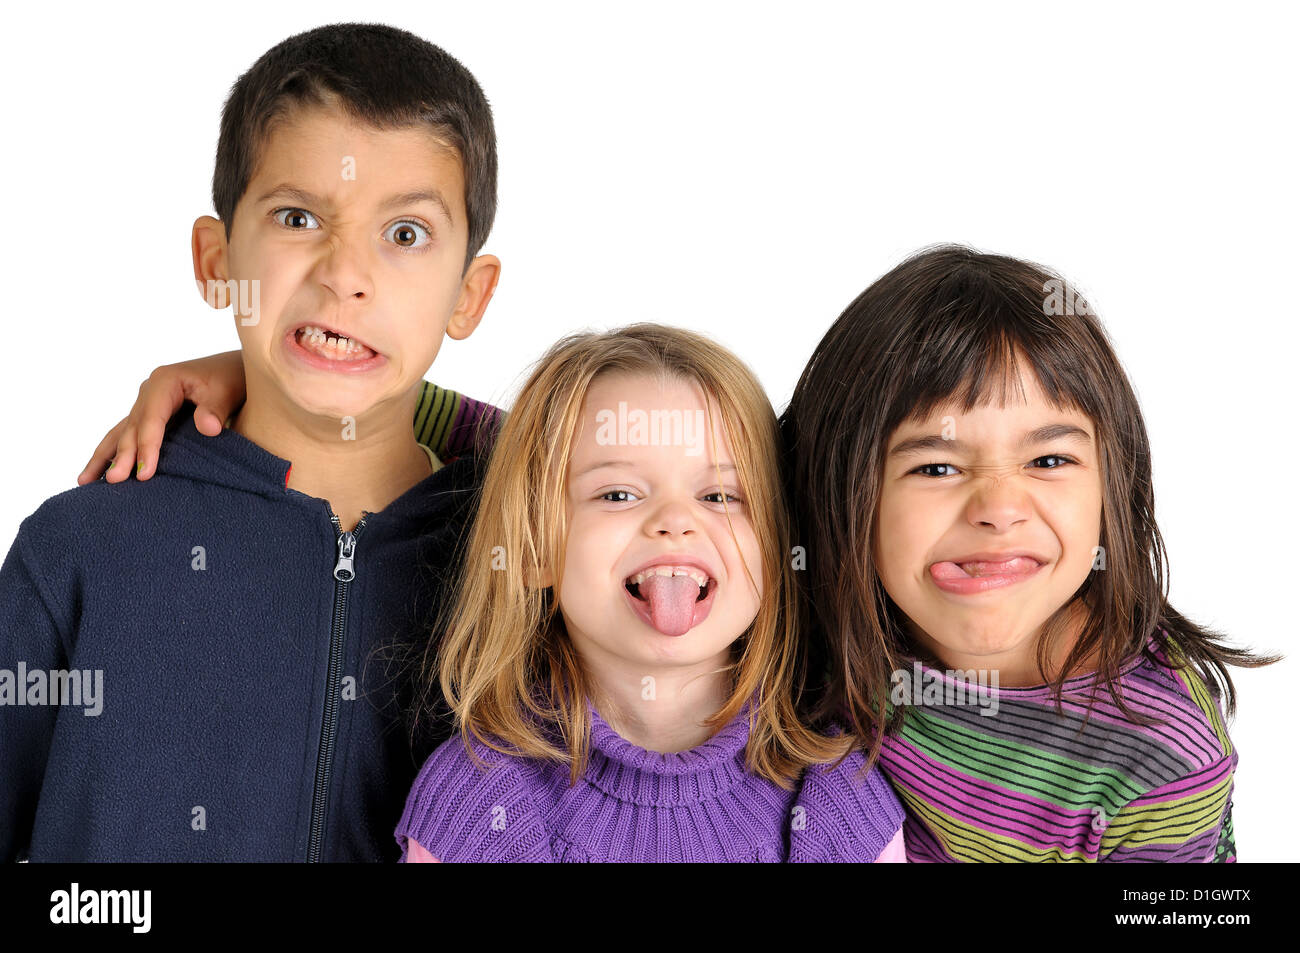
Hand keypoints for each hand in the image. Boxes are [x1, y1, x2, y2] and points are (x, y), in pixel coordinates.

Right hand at [76, 351, 245, 483]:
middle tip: (114, 482)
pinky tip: (101, 470)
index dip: (147, 448)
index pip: (151, 421)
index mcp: (163, 382)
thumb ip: (215, 409)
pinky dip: (114, 451)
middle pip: (132, 428)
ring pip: (121, 431)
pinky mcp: (151, 413)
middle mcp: (149, 391)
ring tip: (85, 481)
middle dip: (122, 456)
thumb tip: (207, 428)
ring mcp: (147, 402)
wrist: (235, 369)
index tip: (145, 474)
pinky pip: (128, 433)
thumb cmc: (232, 377)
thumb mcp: (226, 390)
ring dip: (105, 456)